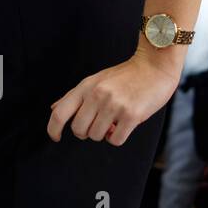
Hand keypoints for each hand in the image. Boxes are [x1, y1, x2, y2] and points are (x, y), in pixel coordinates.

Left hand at [47, 50, 179, 145]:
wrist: (154, 67)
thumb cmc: (124, 76)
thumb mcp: (95, 80)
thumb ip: (74, 96)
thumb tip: (53, 109)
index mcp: (85, 87)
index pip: (59, 113)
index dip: (52, 129)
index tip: (55, 137)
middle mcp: (97, 95)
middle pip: (78, 129)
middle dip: (85, 132)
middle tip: (97, 124)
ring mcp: (114, 105)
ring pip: (96, 136)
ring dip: (103, 134)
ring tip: (113, 122)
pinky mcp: (132, 115)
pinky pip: (115, 140)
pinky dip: (116, 138)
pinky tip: (122, 127)